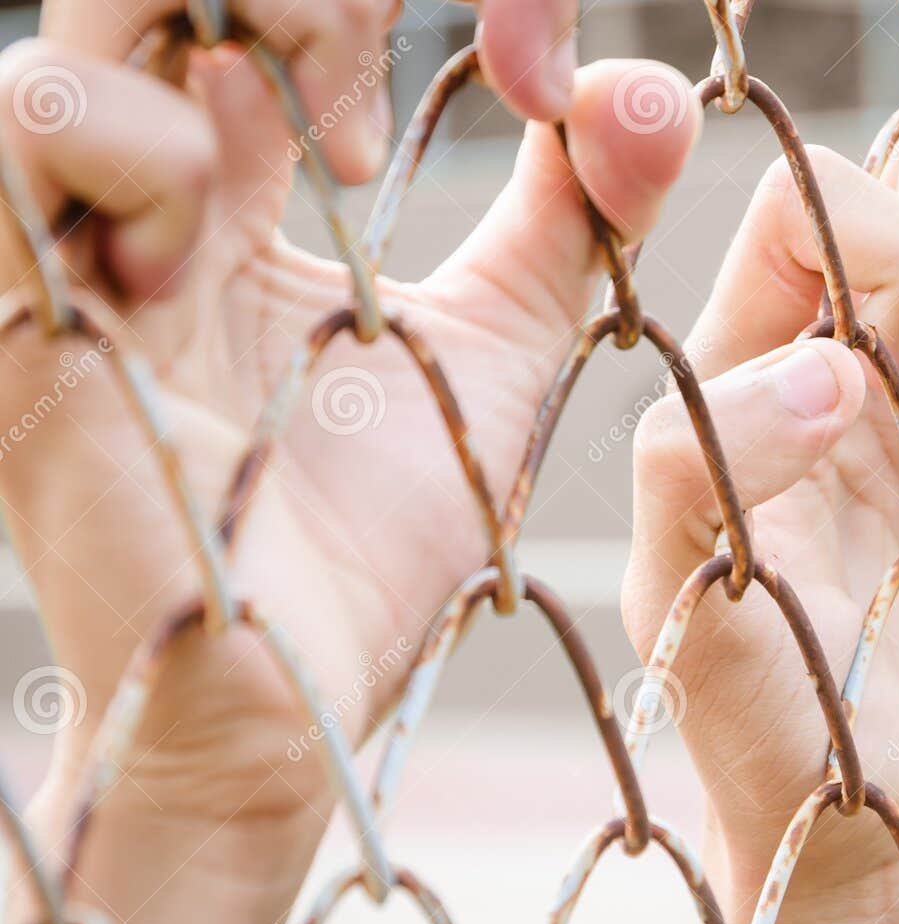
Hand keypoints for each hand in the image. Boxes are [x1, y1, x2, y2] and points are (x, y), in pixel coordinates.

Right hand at [0, 1, 698, 923]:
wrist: (299, 692)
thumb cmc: (380, 534)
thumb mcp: (499, 348)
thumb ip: (571, 221)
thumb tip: (649, 90)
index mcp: (236, 183)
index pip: (275, 1)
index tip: (535, 65)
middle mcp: (147, 196)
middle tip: (411, 73)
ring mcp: (77, 247)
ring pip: (84, 33)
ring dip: (235, 34)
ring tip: (348, 156)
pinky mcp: (33, 313)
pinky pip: (34, 129)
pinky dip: (149, 143)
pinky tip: (222, 234)